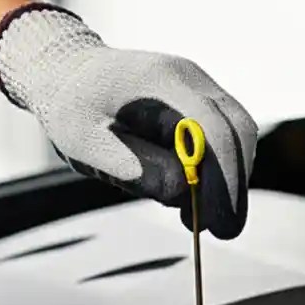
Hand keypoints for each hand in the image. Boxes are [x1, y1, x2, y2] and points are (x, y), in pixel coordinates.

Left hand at [0, 3, 259, 238]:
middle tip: (222, 231)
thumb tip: (181, 191)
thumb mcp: (86, 144)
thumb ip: (131, 168)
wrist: (67, 73)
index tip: (216, 222)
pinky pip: (221, 134)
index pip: (212, 129)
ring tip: (198, 219)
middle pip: (237, 129)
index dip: (223, 179)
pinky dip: (217, 168)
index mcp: (162, 82)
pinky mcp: (197, 100)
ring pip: (235, 134)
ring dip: (228, 179)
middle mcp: (189, 77)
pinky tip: (192, 196)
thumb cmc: (72, 109)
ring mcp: (198, 85)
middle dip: (234, 184)